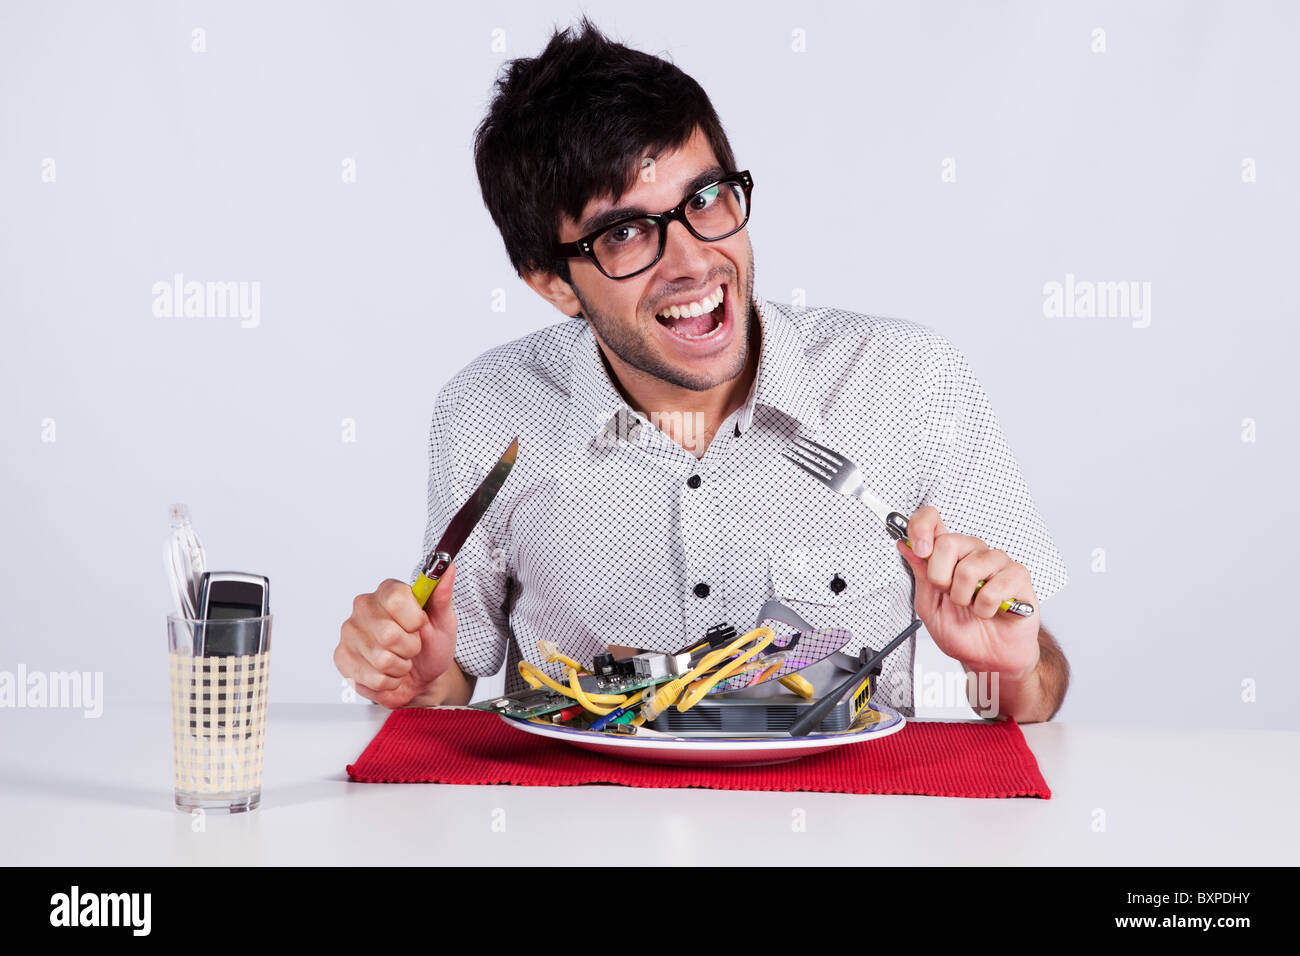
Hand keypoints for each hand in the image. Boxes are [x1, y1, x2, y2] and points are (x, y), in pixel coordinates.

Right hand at [334, 563, 458, 707]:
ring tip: (402, 661)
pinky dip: (389, 682)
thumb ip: (442, 595)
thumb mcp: (444, 621)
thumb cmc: (432, 645)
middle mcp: (364, 607)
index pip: (396, 598)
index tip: (421, 625)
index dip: (414, 619)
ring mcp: (349, 632)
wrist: (422, 677)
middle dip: (410, 648)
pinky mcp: (341, 657)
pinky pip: (372, 678)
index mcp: (388, 591)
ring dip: (401, 667)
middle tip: (413, 647)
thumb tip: (447, 566)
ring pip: (381, 659)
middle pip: (389, 634)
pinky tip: (389, 673)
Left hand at [895, 506, 1039, 679]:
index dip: (921, 526)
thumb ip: (920, 574)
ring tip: (972, 606)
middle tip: (950, 595)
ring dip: (965, 598)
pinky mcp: (1018, 576)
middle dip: (941, 578)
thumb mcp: (929, 606)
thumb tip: (905, 545)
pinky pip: (995, 586)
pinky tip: (991, 611)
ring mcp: (997, 562)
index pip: (931, 520)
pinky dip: (986, 607)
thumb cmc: (962, 632)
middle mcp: (972, 553)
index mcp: (948, 556)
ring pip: (970, 567)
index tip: (918, 548)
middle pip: (948, 542)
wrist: (989, 658)